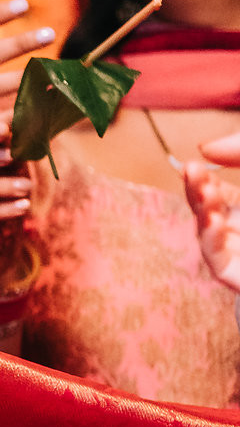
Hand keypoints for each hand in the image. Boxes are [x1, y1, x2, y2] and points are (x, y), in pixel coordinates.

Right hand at [184, 148, 239, 294]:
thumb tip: (203, 149)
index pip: (219, 194)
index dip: (201, 181)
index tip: (192, 166)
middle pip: (208, 211)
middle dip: (196, 191)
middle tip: (191, 171)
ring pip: (209, 234)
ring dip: (203, 212)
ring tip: (206, 191)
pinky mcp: (238, 276)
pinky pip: (218, 261)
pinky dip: (211, 240)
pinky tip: (213, 221)